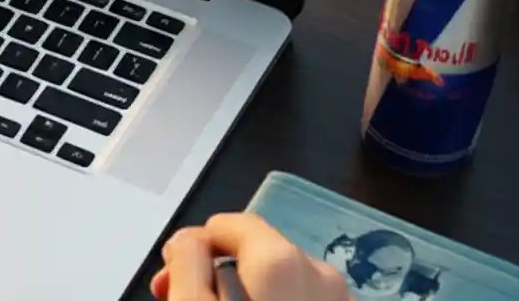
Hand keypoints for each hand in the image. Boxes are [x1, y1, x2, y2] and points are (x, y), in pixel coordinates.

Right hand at [151, 213, 350, 300]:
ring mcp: (345, 300)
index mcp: (281, 260)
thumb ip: (185, 262)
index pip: (229, 225)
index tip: (173, 281)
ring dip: (256, 295)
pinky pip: (307, 300)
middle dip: (224, 274)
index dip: (195, 248)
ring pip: (286, 283)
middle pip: (258, 255)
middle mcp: (322, 274)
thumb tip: (188, 239)